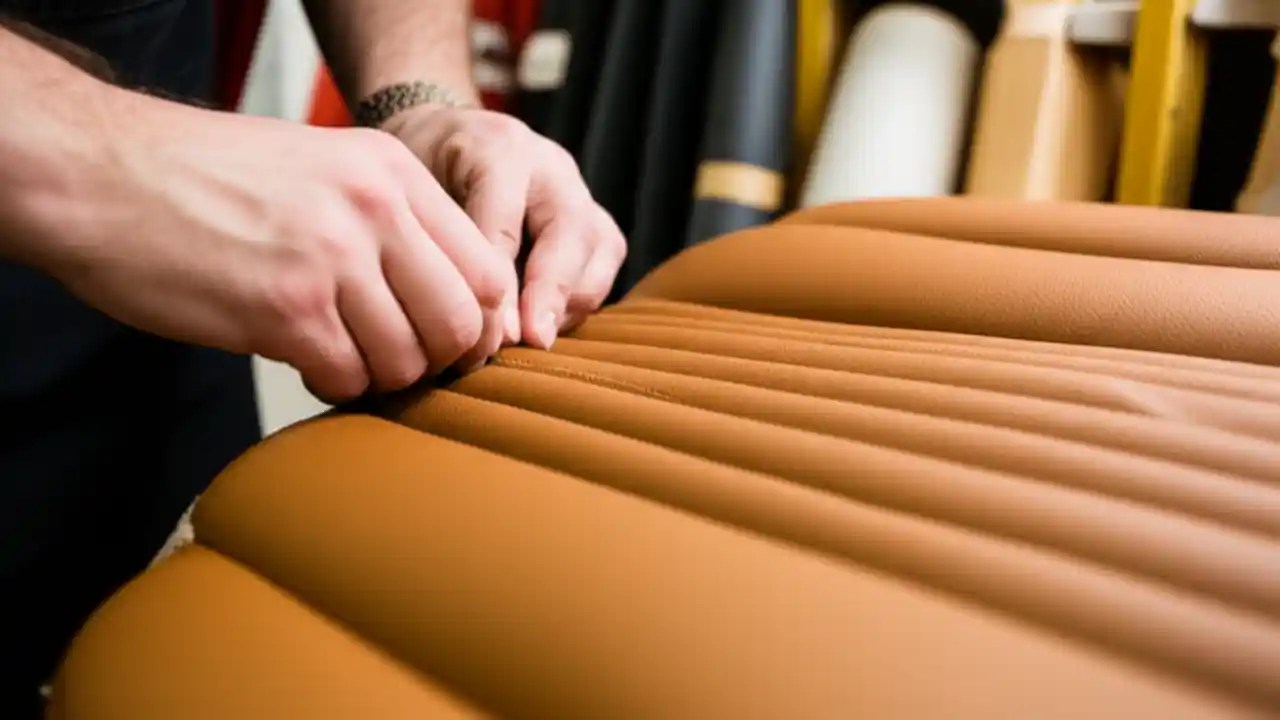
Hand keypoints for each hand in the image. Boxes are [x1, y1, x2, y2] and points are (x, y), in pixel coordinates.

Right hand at [31, 91, 511, 402]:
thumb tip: (449, 300)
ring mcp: (332, 260)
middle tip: (402, 363)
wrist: (104, 175)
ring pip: (407, 360)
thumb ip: (392, 221)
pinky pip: (349, 379)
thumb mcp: (325, 167)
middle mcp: (375, 211)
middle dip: (439, 361)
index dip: (479, 323)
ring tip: (342, 356)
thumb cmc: (210, 178)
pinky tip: (307, 363)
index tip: (451, 343)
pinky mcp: (285, 311)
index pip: (489, 269)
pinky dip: (335, 385)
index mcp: (393, 172)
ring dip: (380, 377)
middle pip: (462, 323)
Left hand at [384, 105, 625, 348]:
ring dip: (572, 301)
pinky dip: (580, 300)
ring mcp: (579, 189)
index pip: (504, 222)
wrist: (447, 143)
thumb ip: (444, 247)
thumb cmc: (420, 173)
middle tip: (534, 342)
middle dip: (553, 292)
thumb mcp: (414, 196)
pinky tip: (544, 324)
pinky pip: (605, 263)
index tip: (495, 335)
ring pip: (601, 248)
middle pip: (570, 230)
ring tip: (535, 340)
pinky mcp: (595, 217)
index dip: (501, 284)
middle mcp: (549, 165)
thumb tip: (480, 328)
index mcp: (499, 150)